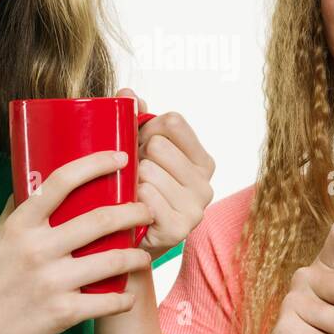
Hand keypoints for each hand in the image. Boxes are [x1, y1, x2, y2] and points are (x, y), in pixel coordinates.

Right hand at [0, 150, 155, 333]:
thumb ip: (17, 213)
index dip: (95, 164)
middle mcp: (37, 248)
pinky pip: (108, 302)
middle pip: (101, 219)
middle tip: (147, 211)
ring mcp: (52, 281)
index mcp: (20, 225)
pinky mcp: (62, 313)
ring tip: (144, 256)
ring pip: (113, 260)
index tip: (119, 158)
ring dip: (137, 257)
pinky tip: (128, 296)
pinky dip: (125, 299)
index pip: (61, 181)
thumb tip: (35, 183)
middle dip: (134, 212)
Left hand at [115, 87, 214, 260]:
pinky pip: (145, 196)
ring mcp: (196, 208)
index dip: (147, 128)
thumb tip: (127, 93)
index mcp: (203, 160)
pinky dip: (132, 200)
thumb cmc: (135, 190)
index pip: (172, 121)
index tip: (141, 146)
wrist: (128, 240)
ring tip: (132, 194)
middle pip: (158, 145)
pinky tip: (134, 210)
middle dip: (137, 156)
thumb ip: (135, 118)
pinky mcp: (179, 229)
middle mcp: (206, 184)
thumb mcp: (138, 150)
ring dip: (131, 180)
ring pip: (148, 170)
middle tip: (134, 175)